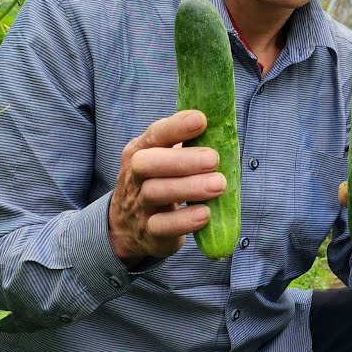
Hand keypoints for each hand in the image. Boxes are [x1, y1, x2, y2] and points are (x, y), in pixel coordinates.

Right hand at [109, 110, 226, 266]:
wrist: (129, 226)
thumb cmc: (160, 181)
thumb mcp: (165, 158)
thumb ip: (187, 143)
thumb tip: (222, 123)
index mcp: (141, 151)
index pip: (155, 134)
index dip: (176, 126)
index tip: (201, 120)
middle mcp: (135, 176)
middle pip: (147, 163)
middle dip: (182, 160)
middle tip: (213, 159)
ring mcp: (139, 205)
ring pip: (155, 193)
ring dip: (190, 187)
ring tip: (219, 184)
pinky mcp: (149, 231)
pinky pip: (162, 227)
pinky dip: (184, 221)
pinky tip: (205, 214)